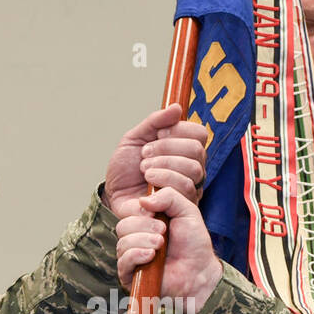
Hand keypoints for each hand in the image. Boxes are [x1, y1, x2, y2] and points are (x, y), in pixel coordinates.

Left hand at [104, 103, 206, 217]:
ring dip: (163, 165)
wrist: (114, 195)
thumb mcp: (134, 138)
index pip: (199, 133)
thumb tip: (176, 107)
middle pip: (197, 150)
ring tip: (144, 170)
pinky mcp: (184, 205)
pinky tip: (148, 184)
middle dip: (166, 148)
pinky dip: (163, 181)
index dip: (178, 130)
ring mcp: (191, 187)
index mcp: (183, 149)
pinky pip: (185, 188)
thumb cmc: (126, 169)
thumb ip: (155, 121)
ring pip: (193, 169)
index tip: (157, 135)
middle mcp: (192, 167)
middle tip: (145, 155)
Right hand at [117, 186, 222, 313]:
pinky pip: (123, 260)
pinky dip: (137, 254)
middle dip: (143, 225)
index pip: (129, 209)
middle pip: (123, 225)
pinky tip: (151, 256)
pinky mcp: (131, 274)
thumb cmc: (194, 243)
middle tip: (163, 231)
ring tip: (161, 245)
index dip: (141, 208)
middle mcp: (137, 238)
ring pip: (123, 241)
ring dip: (143, 240)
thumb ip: (169, 196)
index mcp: (146, 222)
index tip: (156, 212)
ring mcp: (132, 256)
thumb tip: (143, 200)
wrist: (199, 271)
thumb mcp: (187, 211)